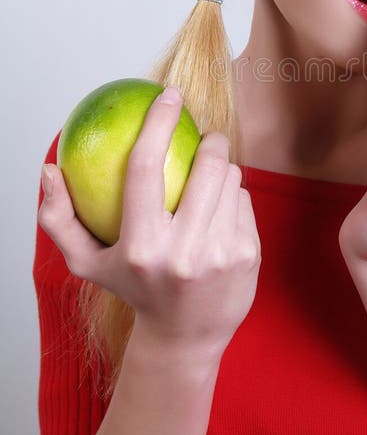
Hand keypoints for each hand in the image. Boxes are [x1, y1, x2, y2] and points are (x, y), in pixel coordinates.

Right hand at [39, 88, 260, 356]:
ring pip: (231, 179)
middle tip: (204, 139)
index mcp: (141, 247)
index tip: (168, 96)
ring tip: (207, 184)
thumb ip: (60, 218)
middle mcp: (183, 251)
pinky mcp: (248, 255)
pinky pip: (245, 201)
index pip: (146, 168)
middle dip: (209, 141)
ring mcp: (220, 254)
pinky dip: (233, 199)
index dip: (158, 123)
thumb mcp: (89, 262)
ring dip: (221, 170)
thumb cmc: (133, 289)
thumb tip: (50, 169)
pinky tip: (220, 215)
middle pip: (206, 166)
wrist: (185, 338)